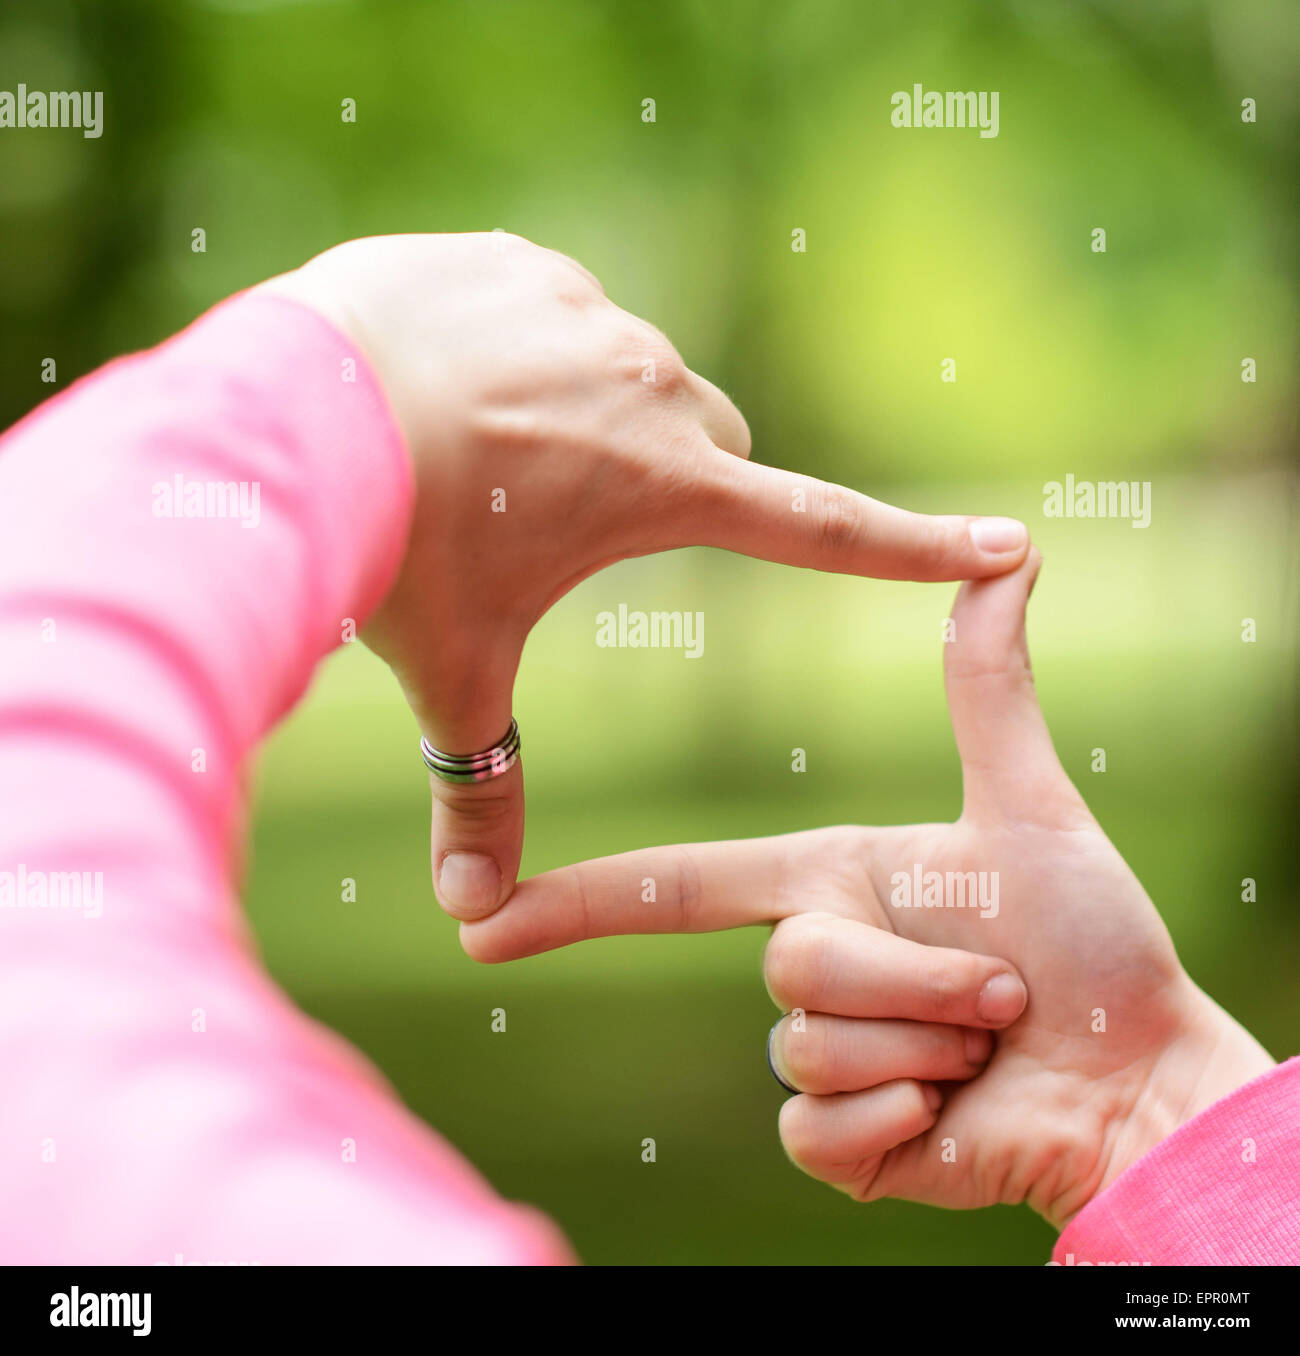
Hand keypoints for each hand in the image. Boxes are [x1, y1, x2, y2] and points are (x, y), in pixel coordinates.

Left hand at [258, 232, 1029, 921]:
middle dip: (671, 483)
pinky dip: (517, 351)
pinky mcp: (526, 261)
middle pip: (709, 445)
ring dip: (579, 414)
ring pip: (625, 373)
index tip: (1006, 545)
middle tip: (574, 516)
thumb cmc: (392, 544)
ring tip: (482, 453)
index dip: (913, 548)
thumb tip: (468, 915)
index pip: (822, 527)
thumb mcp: (453, 671)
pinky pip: (551, 311)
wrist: (288, 403)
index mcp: (666, 485)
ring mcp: (591, 309)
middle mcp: (654, 384)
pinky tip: (445, 383)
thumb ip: (476, 786)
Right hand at [463, 551, 1273, 1225]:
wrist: (1141, 1076)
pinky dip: (906, 1120)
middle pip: (793, 966)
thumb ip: (989, 686)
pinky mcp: (838, 1143)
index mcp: (827, 882)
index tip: (485, 916)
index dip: (579, 900)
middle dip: (918, 978)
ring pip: (809, 1047)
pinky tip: (955, 1114)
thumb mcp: (1028, 807)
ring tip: (990, 1041)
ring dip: (929, 1042)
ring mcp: (821, 1060)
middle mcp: (812, 965)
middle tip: (1002, 989)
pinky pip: (818, 1131)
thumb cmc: (1092, 940)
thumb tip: (1013, 554)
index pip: (680, 886)